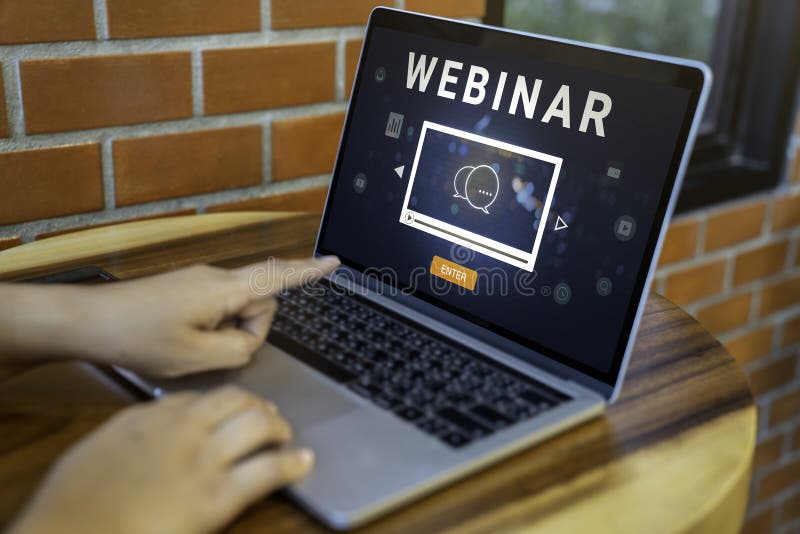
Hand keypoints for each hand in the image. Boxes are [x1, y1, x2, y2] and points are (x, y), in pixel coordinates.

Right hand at [11, 386, 312, 533]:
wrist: (73, 533)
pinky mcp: (218, 496)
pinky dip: (291, 463)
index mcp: (147, 418)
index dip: (218, 403)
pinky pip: (267, 470)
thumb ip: (125, 438)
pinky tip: (303, 462)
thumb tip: (142, 436)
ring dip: (276, 426)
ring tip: (284, 433)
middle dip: (254, 405)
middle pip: (233, 401)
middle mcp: (181, 429)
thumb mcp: (92, 454)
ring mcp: (203, 460)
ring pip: (257, 424)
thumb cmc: (70, 505)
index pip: (194, 398)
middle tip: (266, 413)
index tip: (227, 408)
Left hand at [87, 256, 339, 376]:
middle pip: (259, 301)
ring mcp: (200, 283)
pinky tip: (184, 341)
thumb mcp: (195, 357)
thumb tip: (250, 341)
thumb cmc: (137, 337)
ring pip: (238, 308)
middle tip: (214, 351)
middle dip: (250, 330)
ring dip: (228, 333)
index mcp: (222, 289)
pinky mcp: (188, 291)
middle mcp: (215, 278)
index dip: (308, 271)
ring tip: (191, 347)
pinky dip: (213, 328)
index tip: (333, 262)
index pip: (277, 276)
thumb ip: (238, 349)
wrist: (89, 322)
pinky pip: (218, 309)